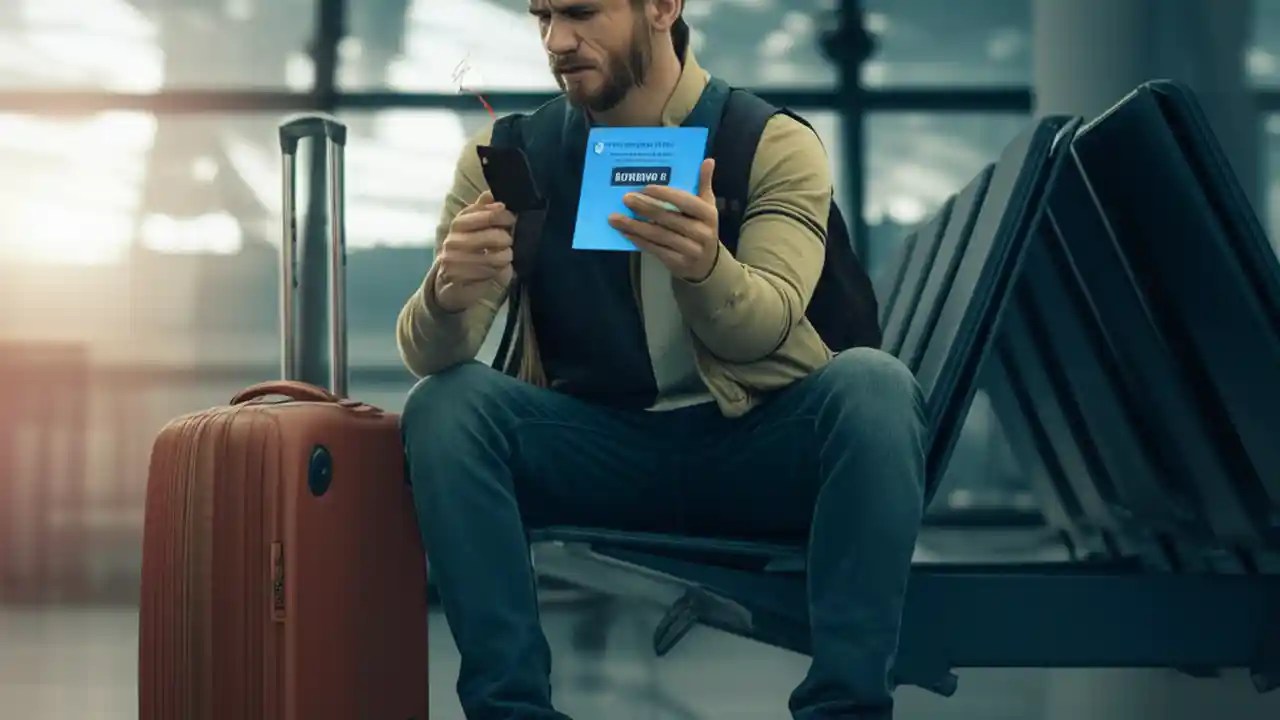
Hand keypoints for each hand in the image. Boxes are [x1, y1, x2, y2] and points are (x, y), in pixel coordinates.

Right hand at [433, 190, 516, 312]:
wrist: (450, 284)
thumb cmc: (469, 253)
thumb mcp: (475, 230)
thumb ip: (484, 212)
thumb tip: (490, 194)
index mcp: (458, 223)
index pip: (486, 214)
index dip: (503, 216)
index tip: (511, 219)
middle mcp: (452, 240)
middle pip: (492, 236)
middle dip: (506, 240)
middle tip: (509, 243)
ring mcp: (452, 260)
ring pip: (492, 257)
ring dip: (504, 258)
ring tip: (504, 258)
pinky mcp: (456, 278)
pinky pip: (486, 273)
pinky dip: (496, 272)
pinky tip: (495, 271)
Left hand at [609, 158, 719, 281]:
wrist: (707, 264)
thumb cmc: (702, 227)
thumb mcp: (707, 206)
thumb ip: (703, 184)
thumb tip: (708, 160)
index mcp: (708, 214)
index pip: (686, 202)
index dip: (665, 194)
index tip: (645, 187)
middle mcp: (702, 232)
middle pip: (669, 218)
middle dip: (645, 208)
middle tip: (625, 198)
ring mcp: (690, 250)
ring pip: (658, 235)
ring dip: (634, 226)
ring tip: (615, 218)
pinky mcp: (678, 263)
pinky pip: (655, 249)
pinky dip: (639, 240)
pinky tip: (625, 232)